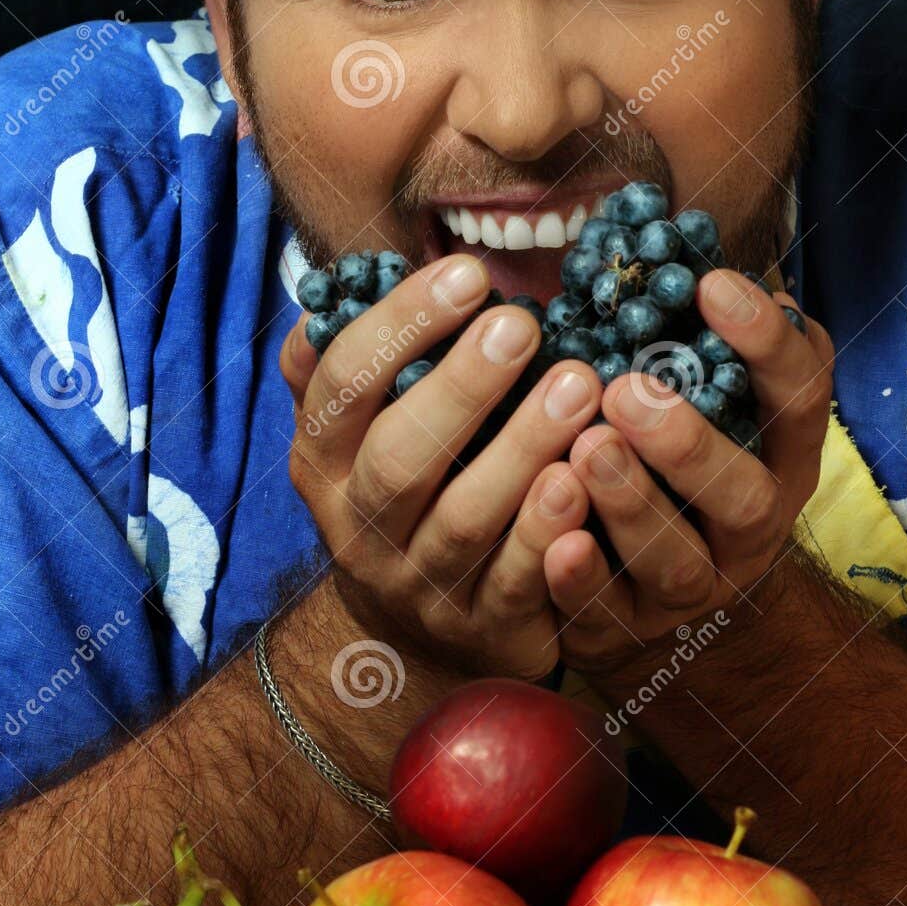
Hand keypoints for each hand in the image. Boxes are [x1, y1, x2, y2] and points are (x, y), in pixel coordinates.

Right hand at [280, 254, 602, 682]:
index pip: (344, 385)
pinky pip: (513, 586)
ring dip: (520, 451)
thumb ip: (357, 361)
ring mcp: (418, 588)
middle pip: (399, 458)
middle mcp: (359, 529)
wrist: (426, 625)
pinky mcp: (479, 632)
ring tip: (578, 386)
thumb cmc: (415, 485)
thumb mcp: (366, 429)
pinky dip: (545, 537)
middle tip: (524, 326)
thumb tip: (351, 279)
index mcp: (325, 462)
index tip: (469, 274)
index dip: (400, 327)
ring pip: (463, 522)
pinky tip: (582, 486)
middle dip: (461, 388)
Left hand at [546, 270, 833, 674]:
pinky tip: (555, 543)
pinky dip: (582, 583)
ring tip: (585, 451)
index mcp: (779, 459)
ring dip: (634, 506)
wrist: (645, 589)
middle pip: (745, 499)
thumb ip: (709, 340)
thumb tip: (704, 257)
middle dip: (691, 446)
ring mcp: (693, 588)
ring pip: (678, 564)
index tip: (712, 284)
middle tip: (628, 391)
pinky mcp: (629, 632)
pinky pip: (609, 617)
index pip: (800, 399)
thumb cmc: (667, 456)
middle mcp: (749, 529)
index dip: (767, 345)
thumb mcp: (704, 394)